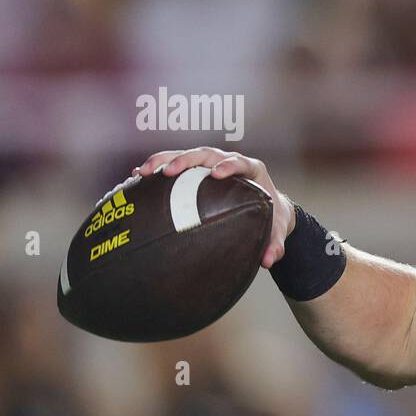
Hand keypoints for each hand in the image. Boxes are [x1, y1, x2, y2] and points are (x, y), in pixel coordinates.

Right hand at [133, 148, 294, 268]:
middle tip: (169, 171)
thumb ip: (276, 245)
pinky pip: (175, 165)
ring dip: (164, 160)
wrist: (268, 207)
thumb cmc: (272, 215)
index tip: (215, 173)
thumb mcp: (277, 230)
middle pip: (206, 154)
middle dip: (187, 159)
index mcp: (252, 170)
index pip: (239, 162)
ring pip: (186, 156)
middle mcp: (229, 162)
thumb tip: (268, 261)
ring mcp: (211, 164)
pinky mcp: (196, 171)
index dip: (228, 165)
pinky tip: (138, 177)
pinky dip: (157, 169)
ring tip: (143, 172)